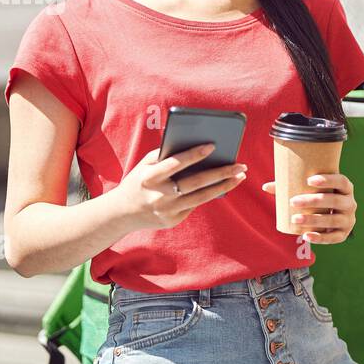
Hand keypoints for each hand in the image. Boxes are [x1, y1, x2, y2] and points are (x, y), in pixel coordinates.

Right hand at [114, 142, 246, 230]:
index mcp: (149, 177)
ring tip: (240, 176)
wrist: (122, 212)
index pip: (175, 164)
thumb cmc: (140, 180)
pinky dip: (209, 194)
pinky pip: (195, 205)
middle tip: (241, 165)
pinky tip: (223, 185)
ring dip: (223, 186)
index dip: (193, 155)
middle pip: (195, 183)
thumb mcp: (145, 165)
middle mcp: (159, 195)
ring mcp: (166, 210)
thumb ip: (165, 154)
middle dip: (220, 173)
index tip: (213, 145)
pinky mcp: (172, 220)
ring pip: (201, 197)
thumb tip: (193, 142)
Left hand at [262, 172, 356, 243]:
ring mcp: (348, 220)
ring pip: (332, 220)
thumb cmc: (318, 199)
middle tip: (293, 201)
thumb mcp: (309, 191)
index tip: (309, 180)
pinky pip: (332, 237)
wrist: (331, 216)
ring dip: (314, 220)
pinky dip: (319, 238)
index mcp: (346, 188)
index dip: (328, 180)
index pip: (341, 181)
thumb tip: (265, 187)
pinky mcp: (343, 234)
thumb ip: (290, 188)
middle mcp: (351, 203)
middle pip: (335, 201)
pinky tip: (306, 236)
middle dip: (314, 201)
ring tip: (295, 219)